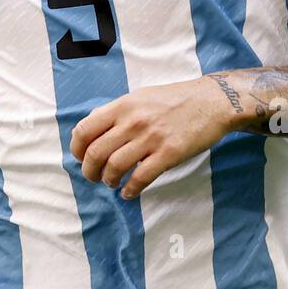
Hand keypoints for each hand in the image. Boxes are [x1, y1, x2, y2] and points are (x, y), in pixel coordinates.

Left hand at [70, 76, 238, 199]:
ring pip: (115, 167)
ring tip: (112, 183)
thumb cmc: (173, 100)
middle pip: (96, 152)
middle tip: (94, 177)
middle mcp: (133, 121)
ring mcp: (151, 138)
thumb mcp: (139, 97)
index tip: (80, 157)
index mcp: (123, 105)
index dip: (76, 149)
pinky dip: (130, 189)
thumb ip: (115, 112)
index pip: (85, 129)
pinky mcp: (169, 153)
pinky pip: (141, 178)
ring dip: (108, 180)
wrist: (211, 102)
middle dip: (89, 171)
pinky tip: (129, 192)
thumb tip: (90, 129)